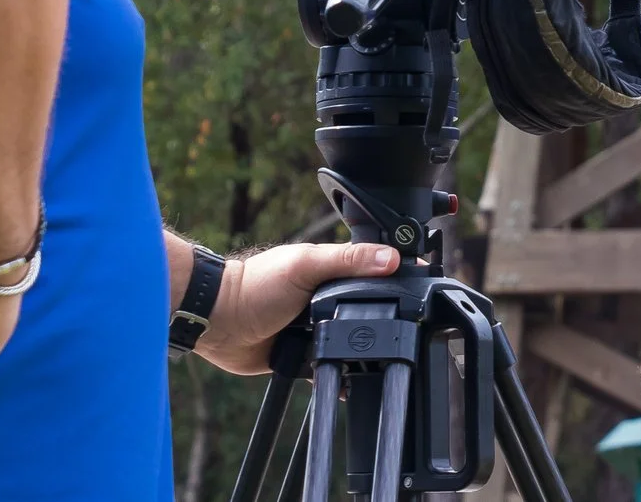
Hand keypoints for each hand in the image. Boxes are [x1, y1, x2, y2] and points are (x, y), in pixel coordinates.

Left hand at [193, 240, 401, 374]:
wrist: (216, 321)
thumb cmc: (255, 285)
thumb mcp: (306, 266)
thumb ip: (347, 261)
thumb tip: (390, 259)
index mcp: (331, 269)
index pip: (374, 270)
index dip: (398, 277)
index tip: (424, 286)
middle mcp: (326, 297)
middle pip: (366, 308)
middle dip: (383, 319)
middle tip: (407, 330)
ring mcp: (314, 326)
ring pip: (349, 339)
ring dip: (360, 348)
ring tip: (380, 358)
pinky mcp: (301, 355)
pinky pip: (328, 365)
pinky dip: (339, 373)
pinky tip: (353, 382)